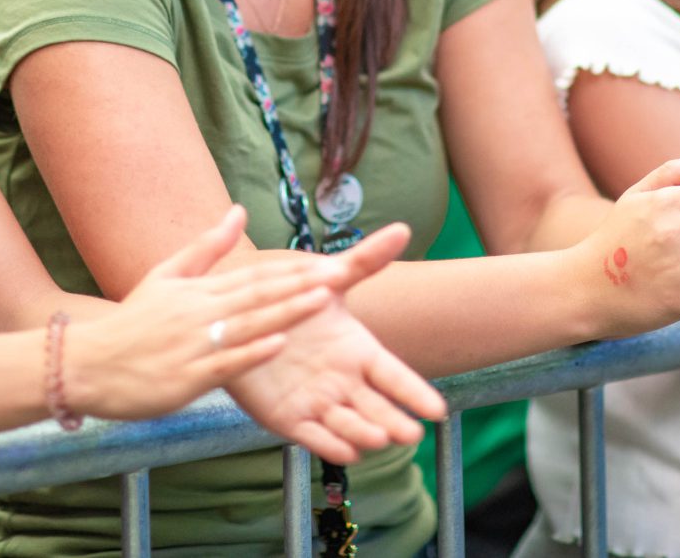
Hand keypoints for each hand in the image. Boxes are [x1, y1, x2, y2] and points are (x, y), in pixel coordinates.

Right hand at [62, 206, 349, 419]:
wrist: (87, 364)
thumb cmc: (130, 324)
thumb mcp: (164, 277)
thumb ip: (206, 247)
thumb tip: (238, 211)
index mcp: (197, 290)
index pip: (253, 275)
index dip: (293, 269)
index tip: (329, 263)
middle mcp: (199, 313)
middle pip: (258, 296)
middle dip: (301, 285)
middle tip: (341, 276)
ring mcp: (194, 345)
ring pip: (247, 325)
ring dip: (286, 311)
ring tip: (321, 301)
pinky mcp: (186, 378)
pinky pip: (224, 364)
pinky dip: (251, 353)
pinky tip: (278, 343)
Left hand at [219, 224, 444, 464]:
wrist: (242, 315)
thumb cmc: (291, 298)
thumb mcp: (328, 278)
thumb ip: (365, 260)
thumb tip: (403, 228)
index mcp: (359, 352)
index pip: (393, 376)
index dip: (413, 392)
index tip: (437, 409)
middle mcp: (344, 382)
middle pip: (375, 407)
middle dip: (393, 421)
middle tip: (410, 433)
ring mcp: (318, 402)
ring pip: (347, 424)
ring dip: (362, 433)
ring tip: (378, 438)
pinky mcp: (288, 418)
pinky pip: (311, 435)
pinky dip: (327, 444)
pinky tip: (344, 452)